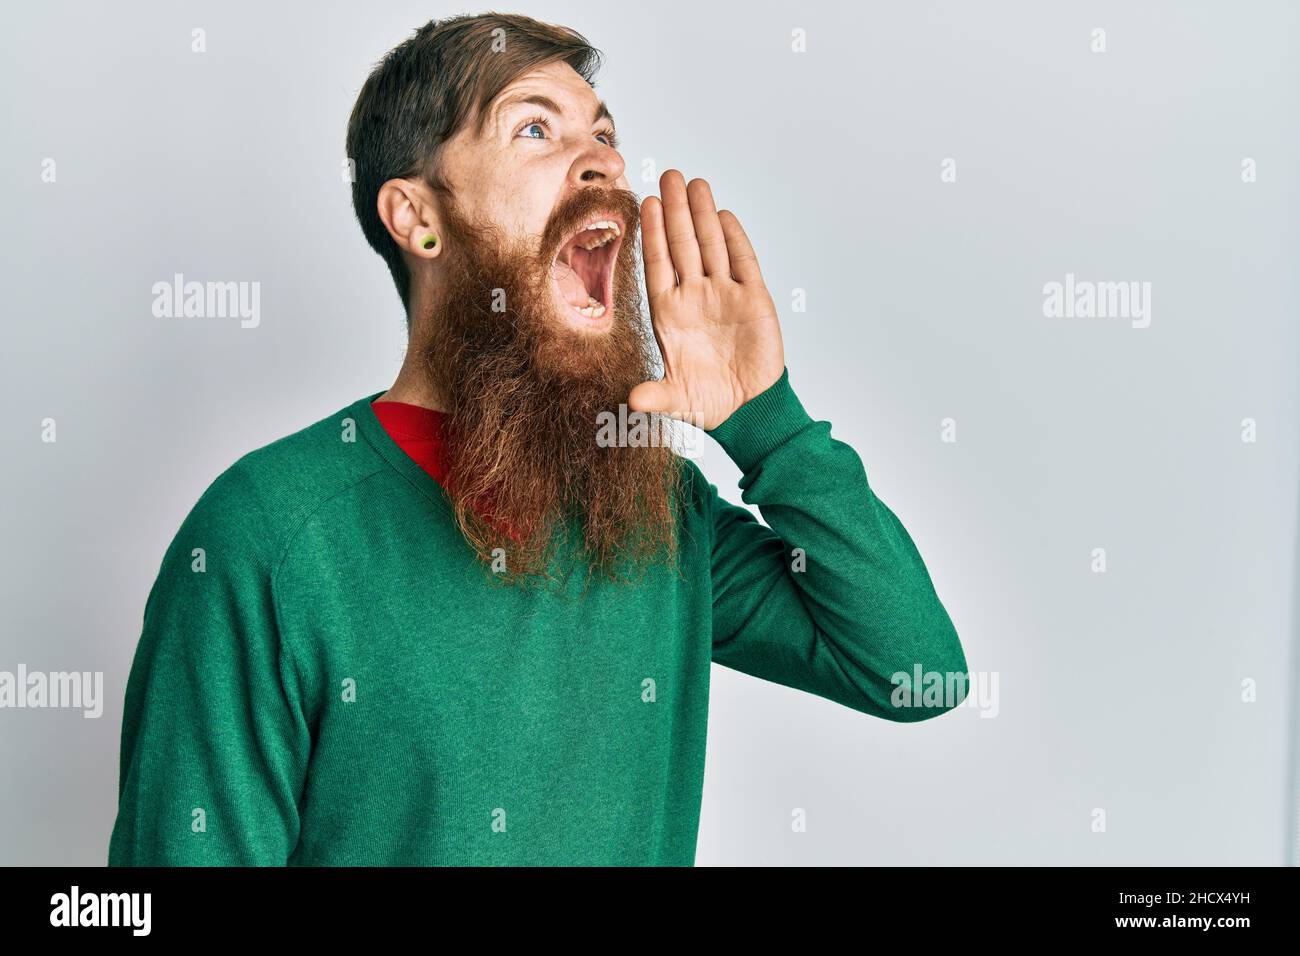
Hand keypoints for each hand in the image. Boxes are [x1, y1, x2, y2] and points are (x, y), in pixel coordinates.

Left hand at [629, 170, 784, 429]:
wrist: (748, 407)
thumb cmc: (707, 402)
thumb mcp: (677, 402)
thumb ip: (656, 396)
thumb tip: (633, 402)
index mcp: (669, 315)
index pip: (658, 265)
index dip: (653, 234)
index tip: (647, 204)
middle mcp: (694, 298)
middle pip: (683, 245)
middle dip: (677, 210)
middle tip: (669, 174)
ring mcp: (724, 295)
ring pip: (712, 246)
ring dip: (703, 215)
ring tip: (695, 182)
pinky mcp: (754, 300)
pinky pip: (744, 263)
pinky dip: (735, 240)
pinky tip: (724, 215)